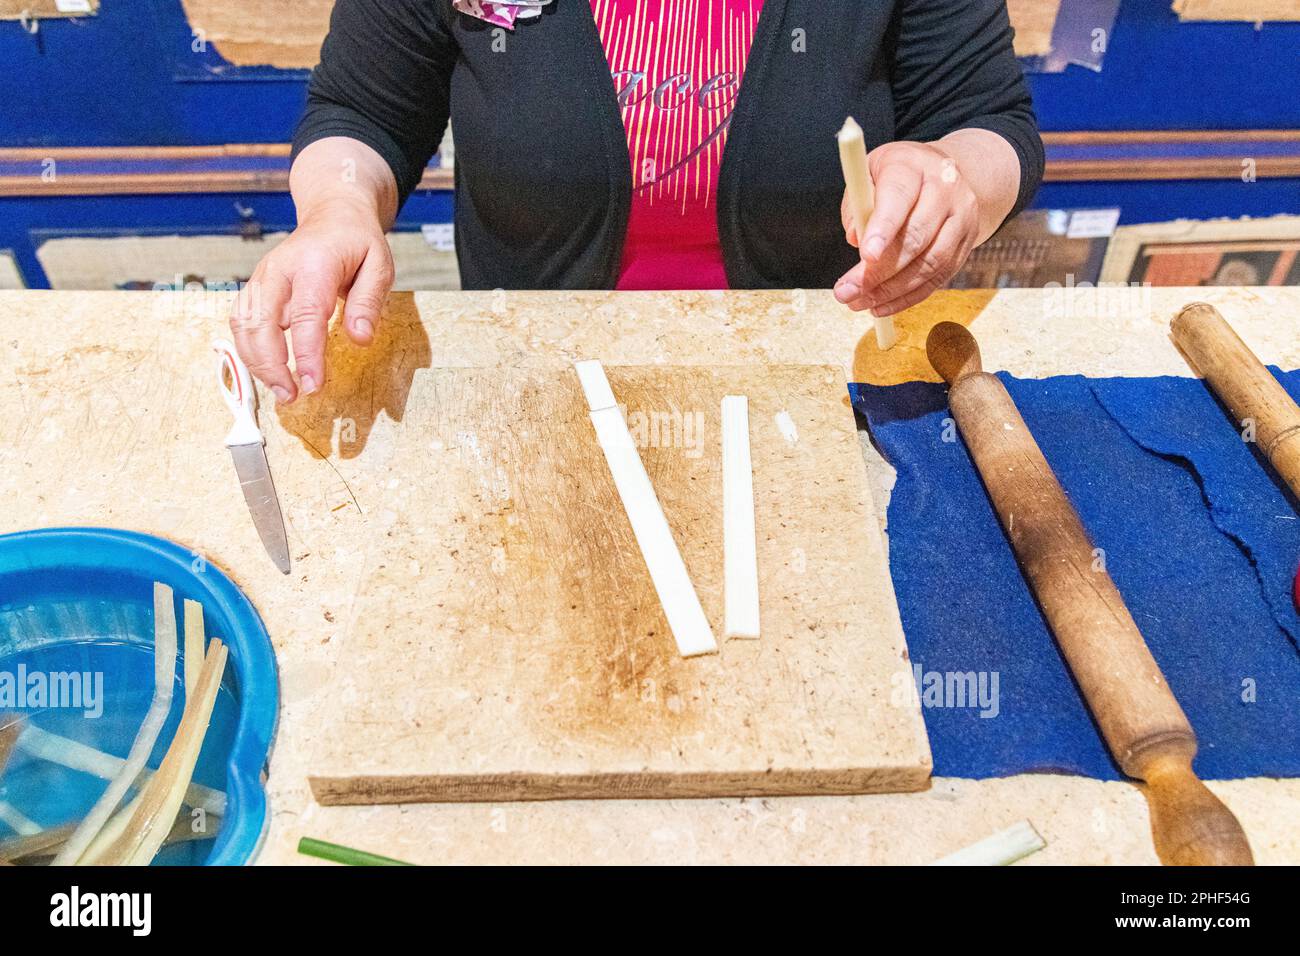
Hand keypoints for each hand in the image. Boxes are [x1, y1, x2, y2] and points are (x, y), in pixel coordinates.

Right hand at [230, 199, 393, 403]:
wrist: (332, 215)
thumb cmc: (357, 242)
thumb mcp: (379, 265)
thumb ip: (369, 302)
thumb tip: (360, 338)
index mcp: (314, 264)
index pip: (306, 315)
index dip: (306, 354)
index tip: (313, 385)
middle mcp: (279, 269)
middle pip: (261, 322)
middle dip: (271, 365)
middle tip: (292, 396)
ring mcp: (262, 277)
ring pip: (243, 324)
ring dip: (257, 362)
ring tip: (282, 390)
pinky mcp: (256, 287)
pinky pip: (242, 322)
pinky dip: (250, 349)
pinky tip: (269, 370)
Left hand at [834, 140, 980, 317]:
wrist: (945, 170)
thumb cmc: (896, 175)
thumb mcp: (868, 174)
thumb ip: (857, 205)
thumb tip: (856, 239)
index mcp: (912, 166)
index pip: (899, 197)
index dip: (883, 228)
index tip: (865, 257)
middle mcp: (944, 189)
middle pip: (916, 237)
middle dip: (878, 272)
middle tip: (846, 293)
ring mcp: (961, 217)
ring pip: (930, 263)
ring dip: (892, 291)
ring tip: (859, 303)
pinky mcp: (968, 242)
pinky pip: (939, 277)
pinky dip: (908, 297)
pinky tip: (881, 306)